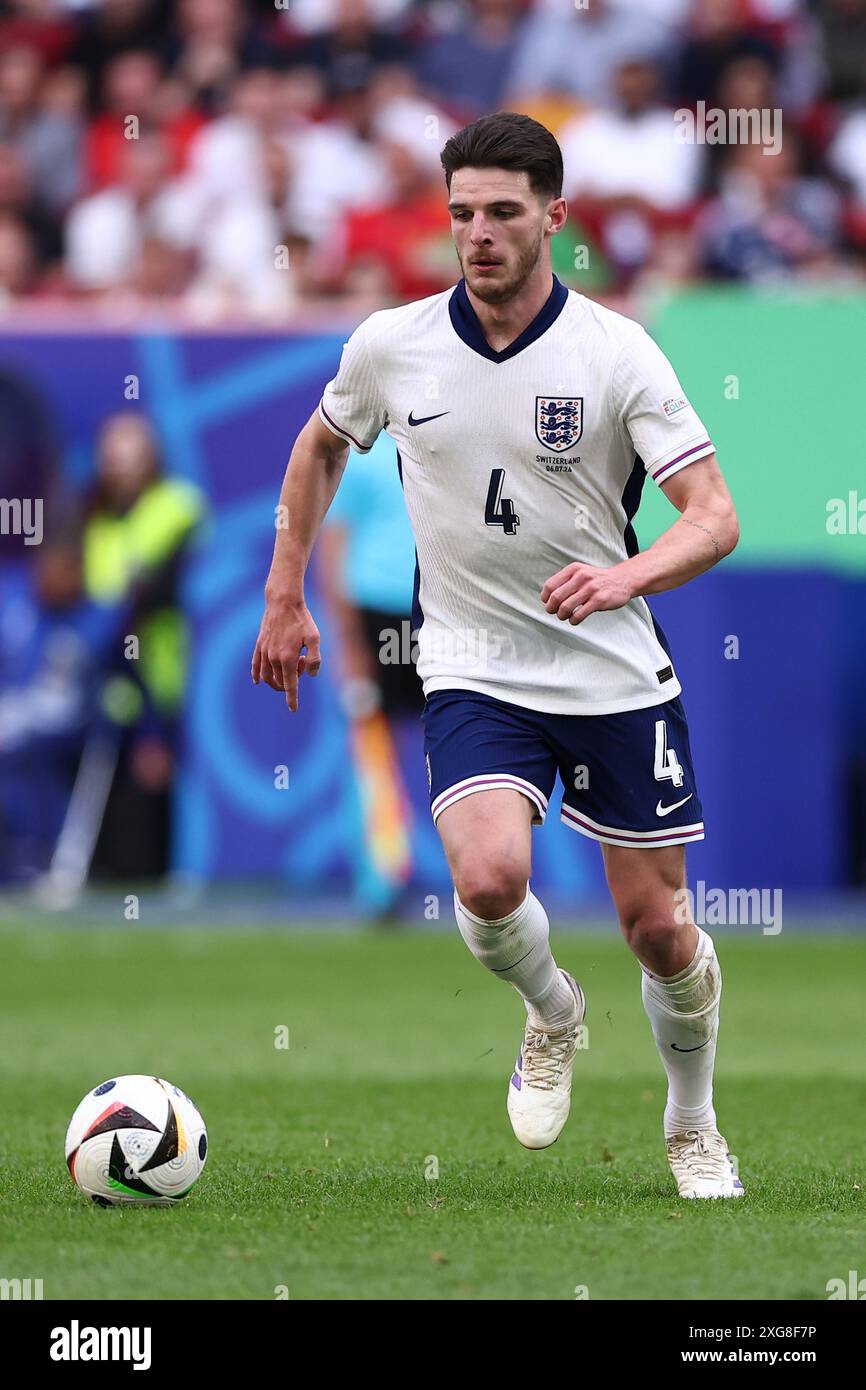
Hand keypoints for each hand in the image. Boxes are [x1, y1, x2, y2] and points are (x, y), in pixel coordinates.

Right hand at [251, 596, 320, 711]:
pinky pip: (256, 665)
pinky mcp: (259, 645)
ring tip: (291, 664)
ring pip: (268, 676)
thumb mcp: (314, 638)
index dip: (292, 699)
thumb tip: (311, 675)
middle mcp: (273, 658)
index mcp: (287, 658)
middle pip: (281, 681)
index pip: (290, 686)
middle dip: (292, 680)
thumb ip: (314, 659)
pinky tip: (258, 681)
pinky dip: (257, 675)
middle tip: (303, 662)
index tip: (293, 710)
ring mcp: (264, 652)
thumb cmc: (301, 619)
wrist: (283, 602)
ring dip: (278, 679)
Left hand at [540, 561, 634, 624]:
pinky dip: (573, 620)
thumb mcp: (581, 572)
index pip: (550, 585)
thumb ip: (565, 581)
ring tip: (564, 616)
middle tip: (554, 612)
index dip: (545, 598)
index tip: (547, 603)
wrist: (623, 580)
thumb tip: (548, 596)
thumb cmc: (599, 579)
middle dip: (551, 609)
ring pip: (566, 607)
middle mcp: (581, 577)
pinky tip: (575, 619)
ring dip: (561, 616)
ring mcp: (590, 589)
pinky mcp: (599, 600)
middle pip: (556, 597)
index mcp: (574, 569)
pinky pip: (579, 614)